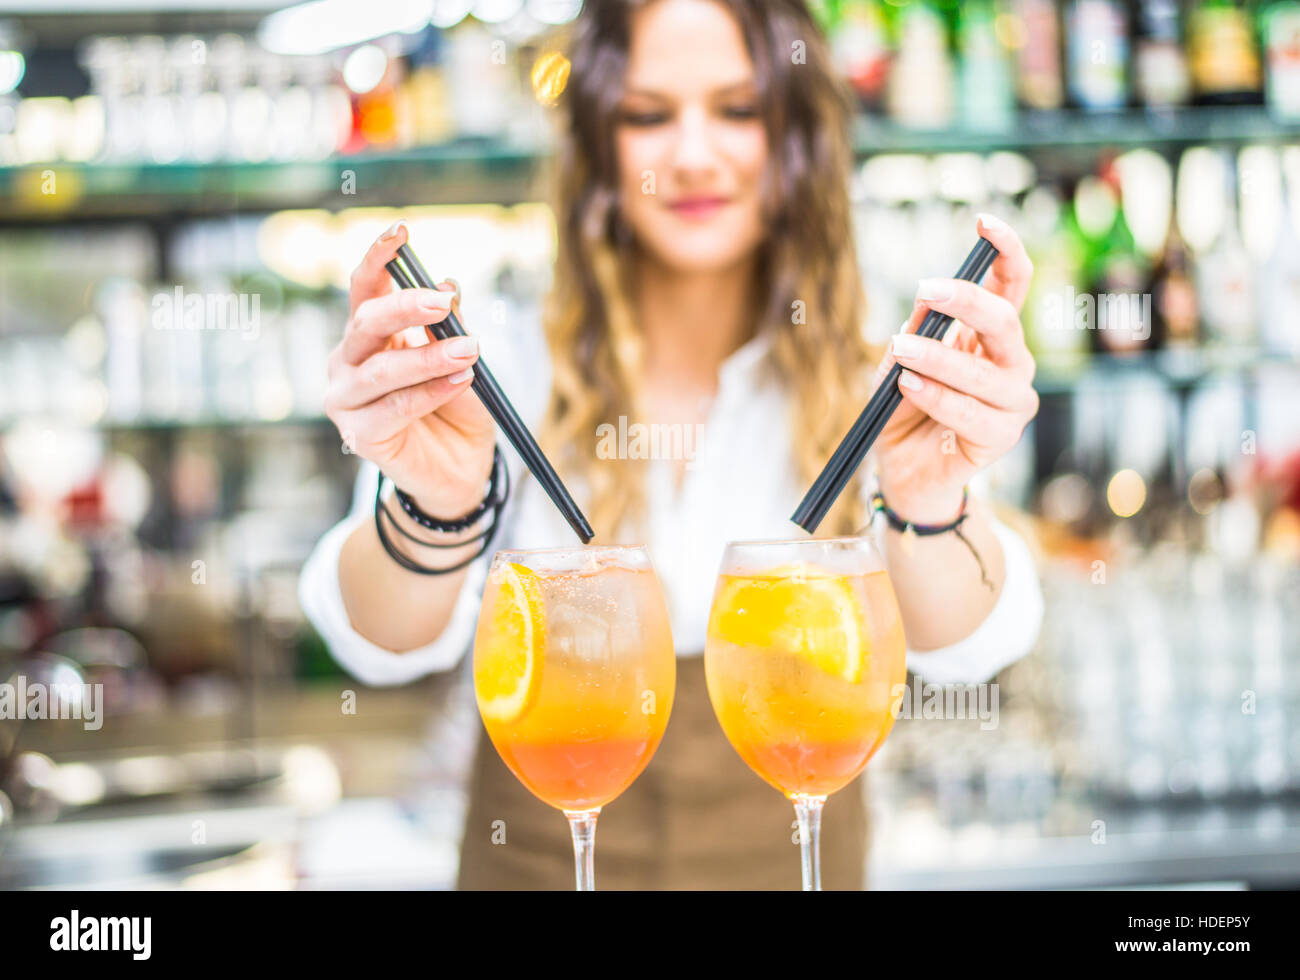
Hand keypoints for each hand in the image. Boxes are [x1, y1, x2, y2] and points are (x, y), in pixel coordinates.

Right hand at [325, 221, 495, 517]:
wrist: (459, 469)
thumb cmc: (455, 408)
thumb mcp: (461, 358)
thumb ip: (449, 326)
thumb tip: (448, 287)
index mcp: (368, 335)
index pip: (363, 288)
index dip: (378, 258)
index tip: (401, 232)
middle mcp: (348, 361)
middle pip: (366, 322)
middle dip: (405, 306)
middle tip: (442, 302)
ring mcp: (347, 399)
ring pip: (382, 369)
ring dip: (429, 356)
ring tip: (469, 351)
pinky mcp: (359, 435)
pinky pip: (396, 407)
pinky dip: (431, 392)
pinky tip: (461, 382)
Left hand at [870, 214, 1039, 523]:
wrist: (903, 471)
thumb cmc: (904, 409)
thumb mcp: (898, 360)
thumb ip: (916, 329)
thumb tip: (926, 298)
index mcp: (992, 336)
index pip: (1013, 284)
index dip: (1006, 250)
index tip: (984, 221)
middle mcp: (1012, 364)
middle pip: (1005, 322)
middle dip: (967, 300)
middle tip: (925, 288)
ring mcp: (1012, 402)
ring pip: (986, 372)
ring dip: (938, 357)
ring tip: (900, 350)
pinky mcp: (1000, 439)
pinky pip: (970, 413)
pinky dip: (937, 396)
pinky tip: (908, 385)